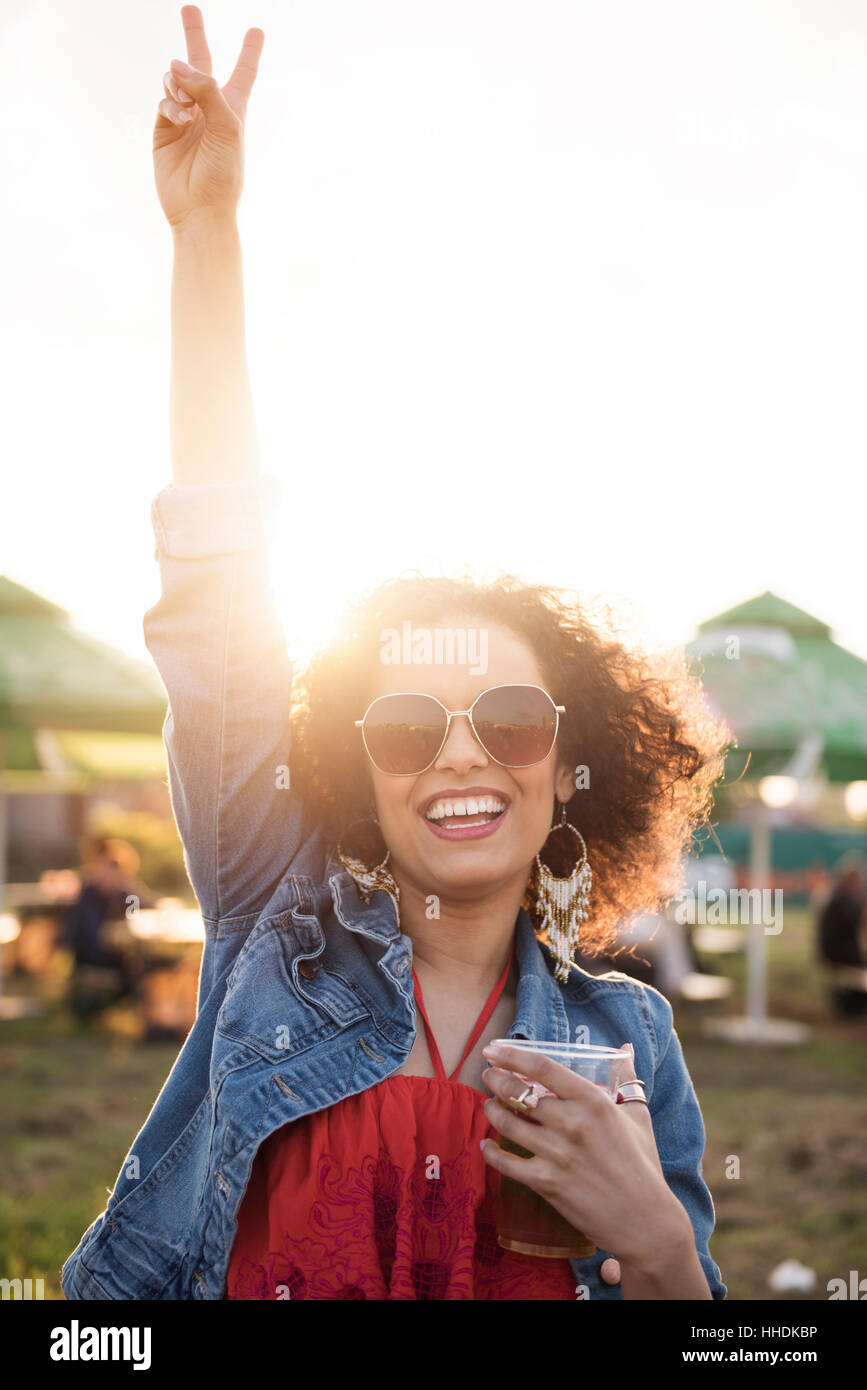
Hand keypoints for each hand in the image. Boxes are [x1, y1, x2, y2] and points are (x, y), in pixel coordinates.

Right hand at [153, 5, 263, 231]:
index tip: (257, 30)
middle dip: (194, 35)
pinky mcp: (164, 127)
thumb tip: (176, 63)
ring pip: (176, 79)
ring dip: (180, 83)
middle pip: (201, 63)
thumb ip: (206, 90)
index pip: (243, 73)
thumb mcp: (227, 126)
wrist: (199, 209)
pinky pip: (164, 99)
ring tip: (188, 107)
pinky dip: (170, 103)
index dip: (250, 52)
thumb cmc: (224, 173)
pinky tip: (180, 118)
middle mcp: (209, 109)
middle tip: (190, 8)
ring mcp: (185, 116)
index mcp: (234, 108)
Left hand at [480, 1040, 689, 1271]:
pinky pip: (506, 1163)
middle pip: (518, 1093)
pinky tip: (486, 1146)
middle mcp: (571, 1124)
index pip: (543, 1068)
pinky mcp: (546, 1183)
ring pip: (507, 1124)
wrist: (643, 1219)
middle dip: (495, 1080)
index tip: (494, 1050)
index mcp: (593, 1101)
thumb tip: (625, 1047)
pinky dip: (491, 1153)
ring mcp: (556, 1154)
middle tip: (488, 1075)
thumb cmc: (642, 1163)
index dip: (513, 1055)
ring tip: (489, 1105)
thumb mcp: (637, 1114)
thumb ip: (627, 1078)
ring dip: (492, 1111)